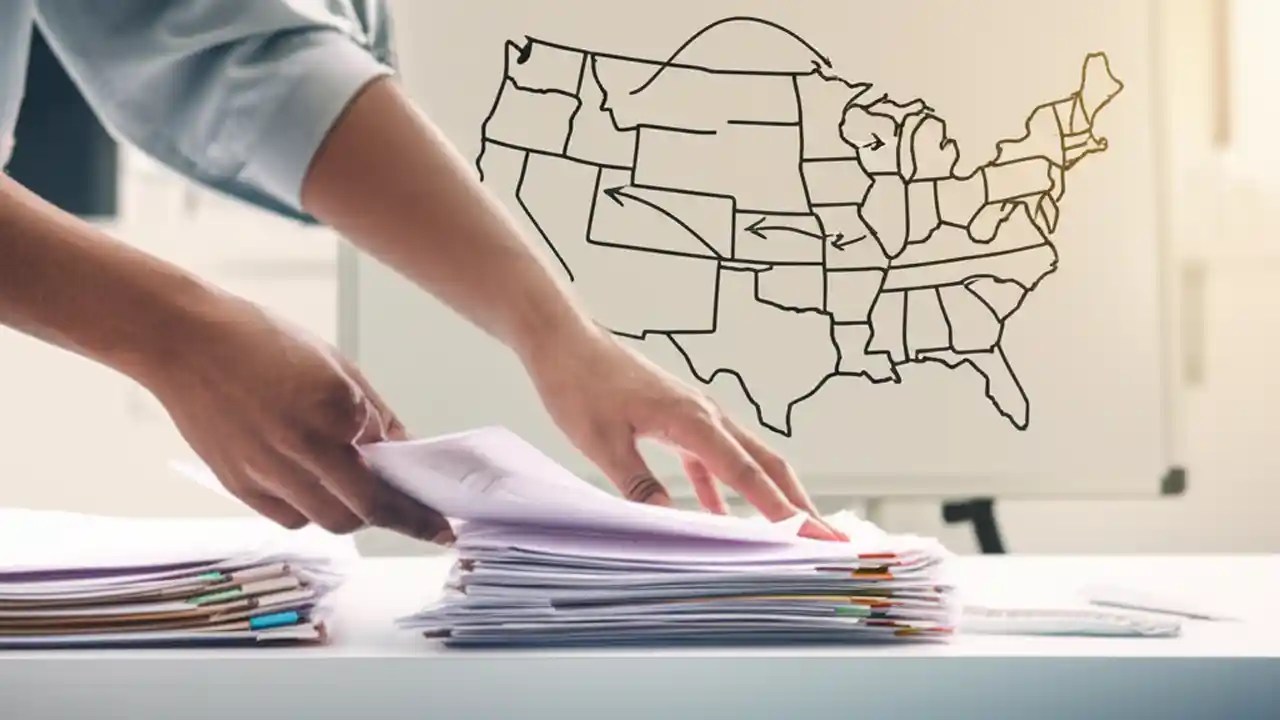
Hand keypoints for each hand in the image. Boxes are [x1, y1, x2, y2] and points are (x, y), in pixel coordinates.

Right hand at [141, 297, 453, 544]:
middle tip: (416, 519)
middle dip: (395, 518)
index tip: (441, 527)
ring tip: (362, 492)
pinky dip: (311, 509)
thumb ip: (373, 413)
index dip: (417, 504)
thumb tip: (403, 449)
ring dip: (353, 513)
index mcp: (334, 410)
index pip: (389, 472)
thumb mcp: (336, 365)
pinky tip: (316, 485)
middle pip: (363, 510)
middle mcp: (303, 446)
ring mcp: (267, 470)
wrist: (184, 341)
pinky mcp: (239, 484)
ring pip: (327, 520)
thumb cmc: (263, 341)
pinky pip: (289, 516)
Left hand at [522, 326, 845, 540]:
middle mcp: (707, 415)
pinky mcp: (680, 419)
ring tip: (793, 530)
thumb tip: (670, 521)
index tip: (818, 536)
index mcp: (694, 420)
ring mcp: (697, 415)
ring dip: (771, 494)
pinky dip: (726, 489)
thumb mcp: (601, 441)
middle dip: (799, 502)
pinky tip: (722, 518)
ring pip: (748, 459)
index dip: (785, 510)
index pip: (750, 475)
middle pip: (767, 463)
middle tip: (830, 538)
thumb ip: (638, 483)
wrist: (566, 339)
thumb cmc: (579, 384)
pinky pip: (715, 459)